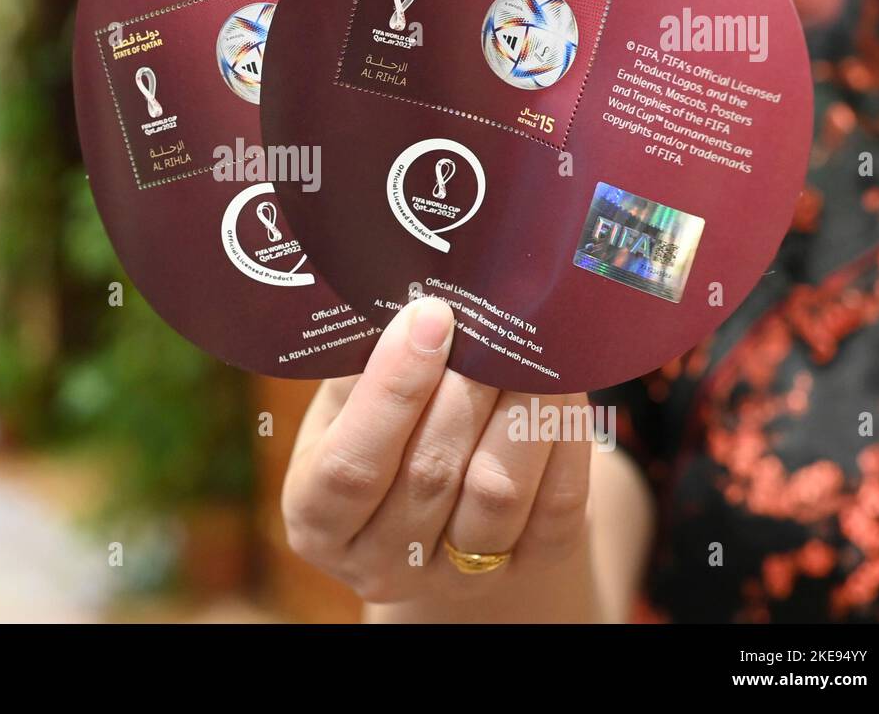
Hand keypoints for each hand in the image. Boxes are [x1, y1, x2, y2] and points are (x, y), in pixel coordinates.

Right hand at [281, 297, 594, 613]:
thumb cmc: (379, 434)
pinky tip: (560, 385)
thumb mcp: (344, 408)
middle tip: (488, 319)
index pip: (350, 467)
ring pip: (496, 493)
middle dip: (463, 387)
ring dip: (518, 407)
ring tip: (527, 346)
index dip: (391, 392)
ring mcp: (456, 576)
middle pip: (428, 475)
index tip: (429, 316)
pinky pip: (557, 506)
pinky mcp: (527, 569)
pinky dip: (562, 437)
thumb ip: (362, 367)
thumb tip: (408, 301)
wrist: (434, 504)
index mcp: (316, 520)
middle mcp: (381, 564)